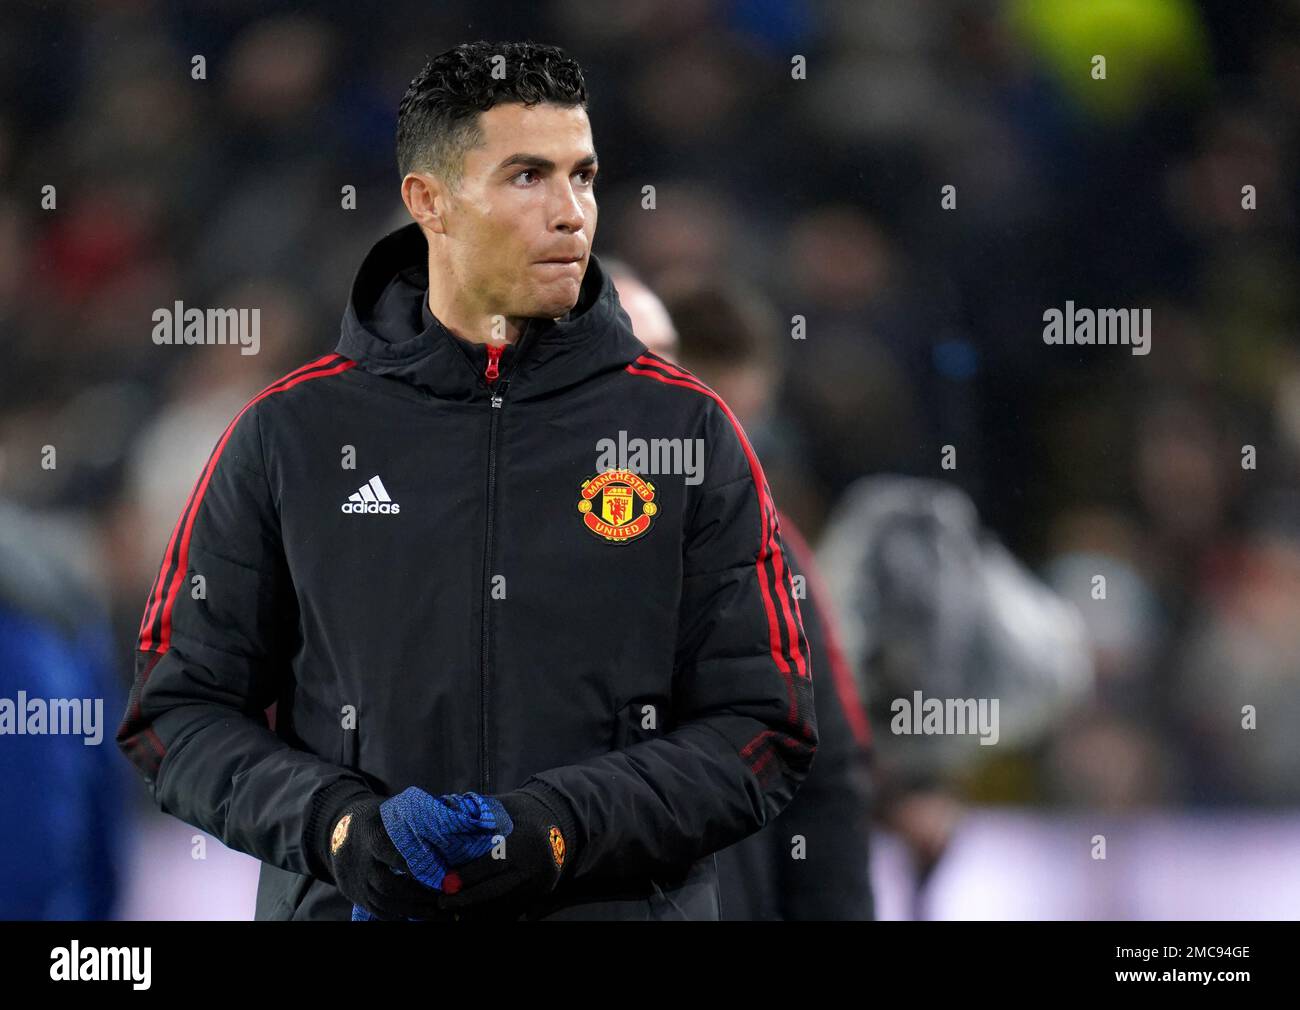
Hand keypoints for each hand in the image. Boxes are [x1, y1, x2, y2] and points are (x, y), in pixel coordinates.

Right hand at [327, 794, 448, 920]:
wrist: (339, 828)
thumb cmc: (378, 818)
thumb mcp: (391, 811)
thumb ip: (414, 821)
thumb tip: (451, 823)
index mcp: (372, 836)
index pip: (392, 854)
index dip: (416, 866)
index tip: (441, 874)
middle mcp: (362, 862)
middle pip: (388, 885)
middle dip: (419, 894)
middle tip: (445, 897)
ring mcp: (358, 882)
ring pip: (384, 903)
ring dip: (414, 910)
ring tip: (440, 912)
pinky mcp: (357, 896)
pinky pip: (379, 912)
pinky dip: (400, 916)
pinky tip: (421, 915)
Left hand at [437, 781, 578, 911]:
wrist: (562, 823)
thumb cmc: (527, 812)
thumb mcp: (507, 804)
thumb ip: (481, 811)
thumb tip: (447, 809)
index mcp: (525, 842)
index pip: (493, 863)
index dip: (468, 875)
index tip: (447, 882)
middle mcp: (532, 867)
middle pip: (495, 890)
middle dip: (467, 899)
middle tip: (444, 901)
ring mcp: (537, 884)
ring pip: (503, 905)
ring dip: (477, 909)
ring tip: (455, 909)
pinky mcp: (539, 895)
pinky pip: (513, 910)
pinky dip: (493, 912)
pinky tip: (474, 911)